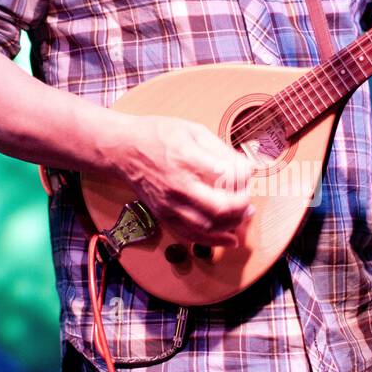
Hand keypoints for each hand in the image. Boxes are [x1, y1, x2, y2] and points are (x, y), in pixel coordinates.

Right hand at [114, 114, 253, 247]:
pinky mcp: (164, 216)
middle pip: (220, 208)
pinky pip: (192, 235)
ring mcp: (170, 205)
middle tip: (248, 197)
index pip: (226, 175)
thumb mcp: (193, 130)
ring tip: (243, 215)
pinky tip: (229, 237)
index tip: (248, 172)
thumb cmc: (158, 136)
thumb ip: (221, 150)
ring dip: (232, 224)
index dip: (244, 176)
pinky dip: (213, 240)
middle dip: (242, 205)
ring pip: (208, 227)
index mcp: (187, 159)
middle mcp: (178, 186)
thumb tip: (247, 167)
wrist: (123, 150)